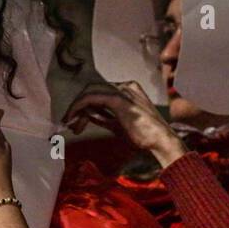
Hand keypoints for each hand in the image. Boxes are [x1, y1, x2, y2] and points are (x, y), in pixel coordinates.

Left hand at [62, 81, 186, 166]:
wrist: (159, 141)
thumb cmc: (143, 136)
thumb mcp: (118, 125)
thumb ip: (104, 117)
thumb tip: (89, 115)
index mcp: (128, 90)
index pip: (99, 93)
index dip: (84, 106)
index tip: (76, 121)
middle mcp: (125, 86)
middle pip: (92, 90)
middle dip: (78, 106)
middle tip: (69, 122)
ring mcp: (123, 91)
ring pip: (90, 92)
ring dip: (76, 108)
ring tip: (70, 123)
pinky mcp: (119, 99)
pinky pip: (92, 97)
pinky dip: (80, 107)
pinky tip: (74, 118)